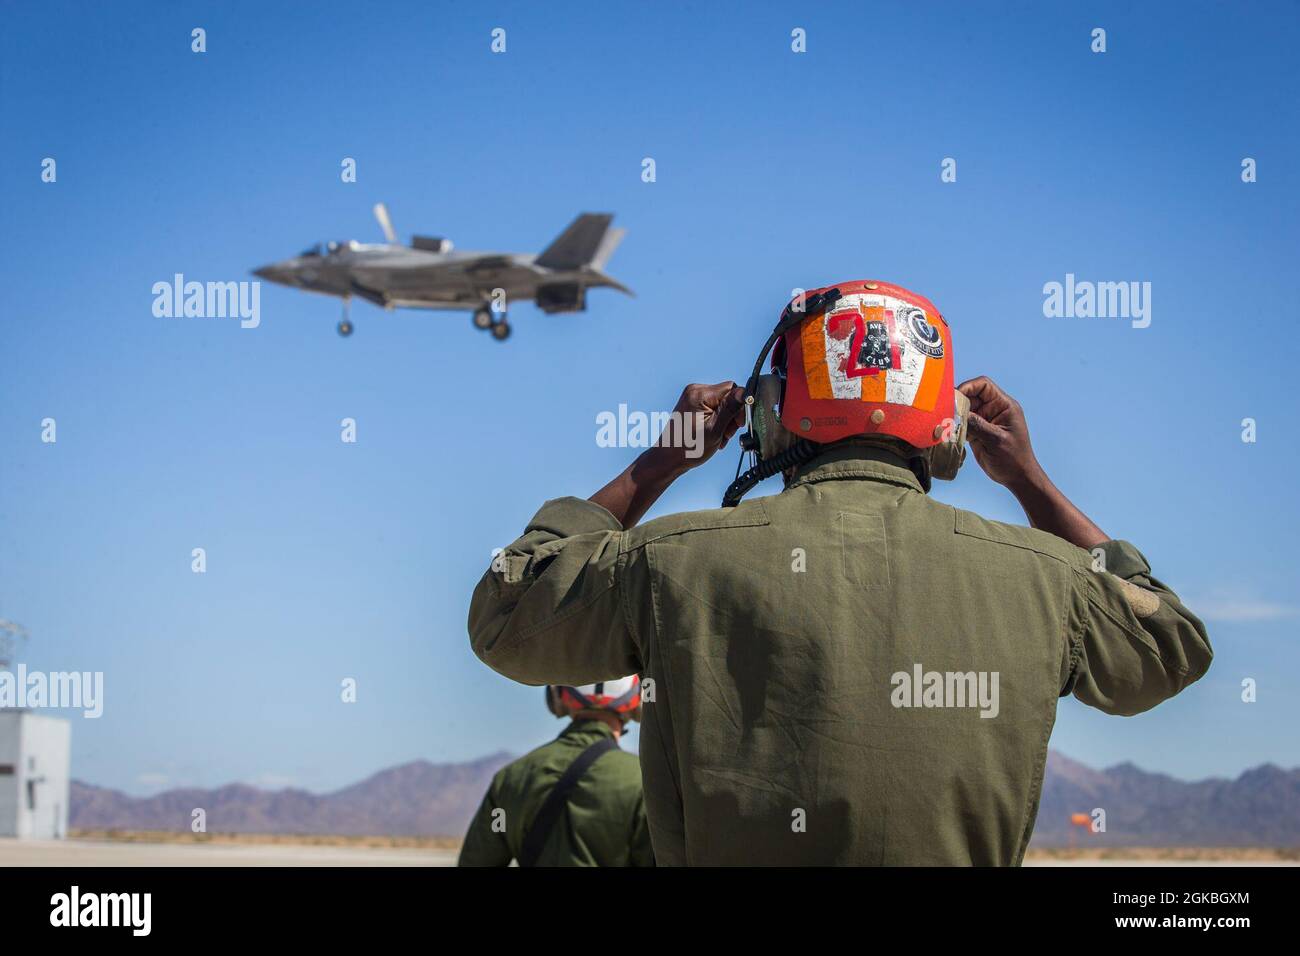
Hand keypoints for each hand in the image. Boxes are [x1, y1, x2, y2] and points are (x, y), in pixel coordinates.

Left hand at [591, 381, 745, 528]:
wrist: (669, 458)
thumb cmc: (688, 448)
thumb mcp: (715, 429)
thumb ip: (730, 409)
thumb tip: (745, 392)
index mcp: (700, 394)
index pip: (732, 389)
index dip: (739, 407)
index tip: (738, 424)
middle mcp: (695, 390)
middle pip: (727, 396)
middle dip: (731, 416)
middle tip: (727, 434)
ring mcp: (693, 397)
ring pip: (722, 403)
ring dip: (725, 421)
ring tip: (719, 437)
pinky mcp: (693, 404)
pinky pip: (714, 407)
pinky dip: (718, 421)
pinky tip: (714, 434)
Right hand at [958, 375, 1105, 547]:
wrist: (1017, 477)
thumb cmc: (1013, 458)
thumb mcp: (996, 440)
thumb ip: (978, 425)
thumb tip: (958, 413)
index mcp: (1004, 405)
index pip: (983, 385)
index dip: (968, 387)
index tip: (955, 398)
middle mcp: (993, 410)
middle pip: (970, 396)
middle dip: (958, 403)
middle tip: (946, 413)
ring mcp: (984, 421)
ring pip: (964, 410)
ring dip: (954, 416)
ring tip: (945, 424)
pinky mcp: (977, 432)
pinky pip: (963, 424)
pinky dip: (955, 427)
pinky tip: (949, 434)